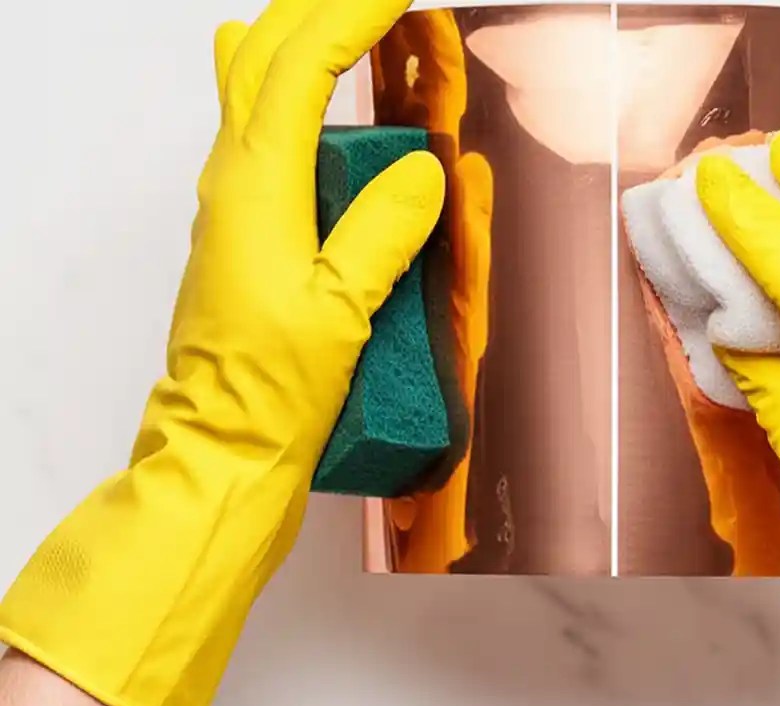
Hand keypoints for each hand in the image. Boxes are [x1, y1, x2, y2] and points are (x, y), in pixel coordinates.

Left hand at [0, 1, 441, 705]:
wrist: (221, 451)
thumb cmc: (272, 391)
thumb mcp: (341, 309)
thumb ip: (384, 230)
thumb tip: (423, 171)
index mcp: (255, 188)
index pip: (301, 68)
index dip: (351, 17)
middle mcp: (232, 183)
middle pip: (259, 60)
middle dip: (315, 12)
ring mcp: (230, 207)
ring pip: (249, 91)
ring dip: (295, 43)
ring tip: (337, 24)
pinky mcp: (241, 236)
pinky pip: (256, 136)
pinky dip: (284, 95)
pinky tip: (301, 105)